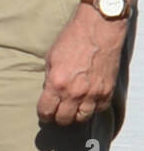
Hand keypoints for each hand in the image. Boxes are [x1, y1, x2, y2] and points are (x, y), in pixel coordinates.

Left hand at [37, 3, 127, 125]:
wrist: (98, 31)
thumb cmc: (71, 40)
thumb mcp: (51, 57)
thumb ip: (50, 77)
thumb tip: (48, 91)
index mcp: (57, 83)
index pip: (47, 110)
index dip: (43, 115)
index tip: (43, 115)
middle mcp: (75, 93)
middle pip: (64, 119)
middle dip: (57, 119)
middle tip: (55, 115)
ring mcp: (93, 94)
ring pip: (82, 118)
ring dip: (74, 116)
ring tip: (70, 111)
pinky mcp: (107, 92)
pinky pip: (98, 110)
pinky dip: (91, 109)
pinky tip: (86, 102)